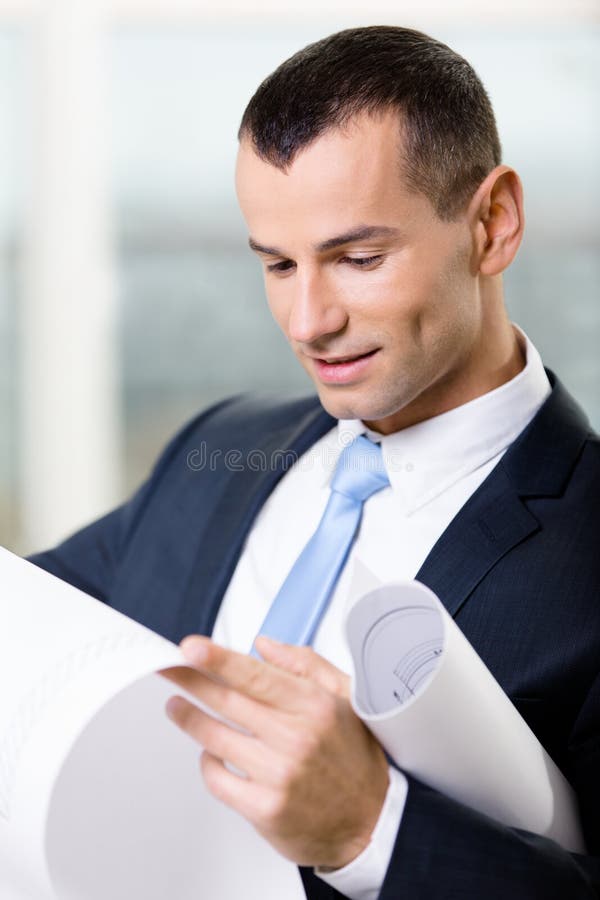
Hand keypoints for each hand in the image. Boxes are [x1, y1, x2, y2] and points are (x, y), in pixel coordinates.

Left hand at [162, 635, 388, 868]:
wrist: (371, 822)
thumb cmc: (355, 757)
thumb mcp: (345, 698)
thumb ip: (305, 664)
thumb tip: (263, 645)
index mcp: (313, 705)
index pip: (255, 675)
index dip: (218, 660)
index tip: (190, 648)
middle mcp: (295, 738)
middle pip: (227, 702)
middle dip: (190, 681)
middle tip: (169, 668)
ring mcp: (278, 775)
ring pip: (214, 738)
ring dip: (189, 718)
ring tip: (177, 706)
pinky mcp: (265, 808)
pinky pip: (218, 779)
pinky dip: (208, 763)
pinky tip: (209, 753)